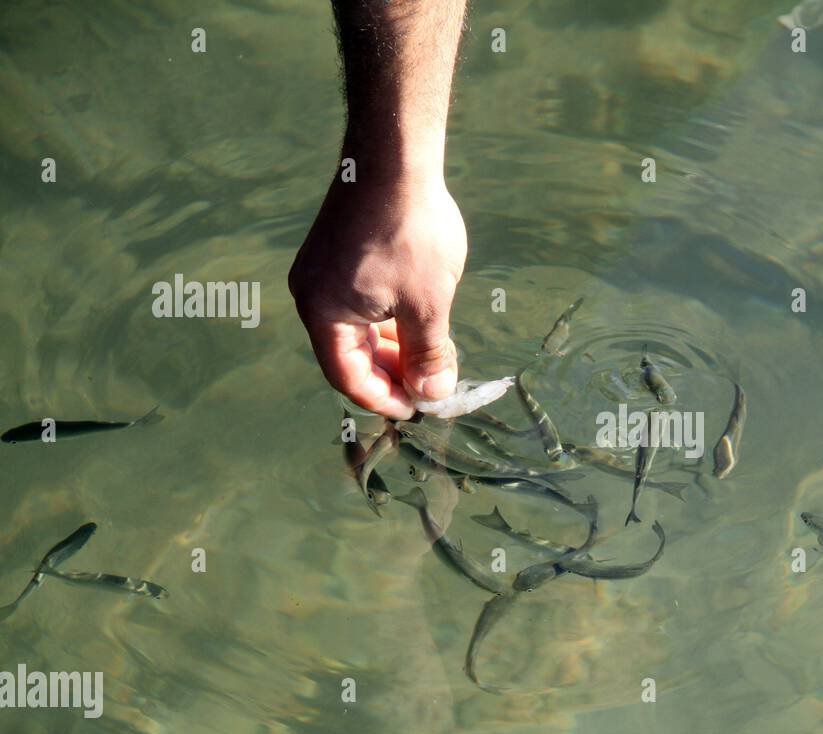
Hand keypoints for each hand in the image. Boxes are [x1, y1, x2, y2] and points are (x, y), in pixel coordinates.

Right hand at [289, 174, 466, 419]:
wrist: (395, 159)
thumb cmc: (411, 232)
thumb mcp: (428, 305)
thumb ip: (428, 355)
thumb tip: (432, 394)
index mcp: (323, 314)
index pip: (348, 377)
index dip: (384, 399)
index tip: (417, 409)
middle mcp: (312, 294)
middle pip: (351, 355)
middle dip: (393, 375)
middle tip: (432, 385)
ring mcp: (321, 272)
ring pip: (357, 330)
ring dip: (394, 348)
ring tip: (434, 356)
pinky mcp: (336, 254)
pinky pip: (358, 304)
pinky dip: (387, 321)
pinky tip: (419, 322)